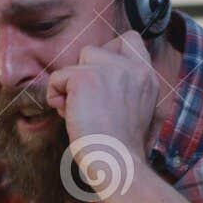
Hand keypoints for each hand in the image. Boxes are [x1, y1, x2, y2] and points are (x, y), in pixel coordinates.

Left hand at [46, 31, 159, 166]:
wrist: (117, 162)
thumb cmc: (123, 149)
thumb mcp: (141, 113)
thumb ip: (127, 90)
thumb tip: (99, 86)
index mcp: (147, 77)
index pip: (130, 40)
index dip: (109, 52)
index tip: (101, 78)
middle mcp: (132, 68)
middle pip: (93, 50)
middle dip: (84, 73)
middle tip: (89, 104)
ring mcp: (109, 70)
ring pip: (76, 62)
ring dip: (70, 86)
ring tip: (79, 112)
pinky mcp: (85, 78)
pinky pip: (57, 77)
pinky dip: (55, 97)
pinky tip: (68, 115)